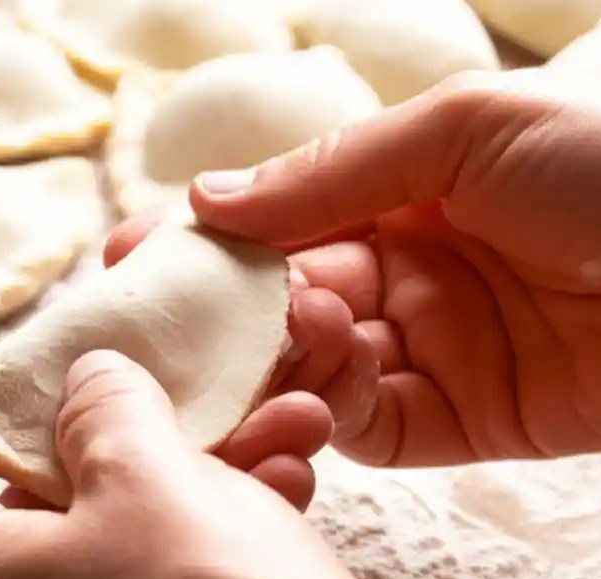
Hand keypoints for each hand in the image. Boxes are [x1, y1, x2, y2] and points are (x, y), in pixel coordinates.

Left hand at [0, 350, 486, 578]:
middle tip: (173, 403)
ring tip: (268, 439)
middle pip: (19, 505)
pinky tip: (279, 497)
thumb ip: (101, 409)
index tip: (55, 374)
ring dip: (181, 483)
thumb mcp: (152, 477)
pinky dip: (194, 549)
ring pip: (99, 549)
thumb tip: (84, 380)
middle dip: (115, 439)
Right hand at [114, 68, 600, 467]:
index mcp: (401, 194)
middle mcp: (401, 274)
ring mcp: (426, 351)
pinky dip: (331, 404)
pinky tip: (336, 366)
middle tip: (173, 319)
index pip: (273, 224)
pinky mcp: (458, 424)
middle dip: (223, 312)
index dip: (201, 241)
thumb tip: (208, 200)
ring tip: (302, 321)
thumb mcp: (467, 129)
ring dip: (281, 354)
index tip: (133, 258)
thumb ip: (332, 172)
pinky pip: (363, 426)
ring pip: (306, 369)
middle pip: (274, 305)